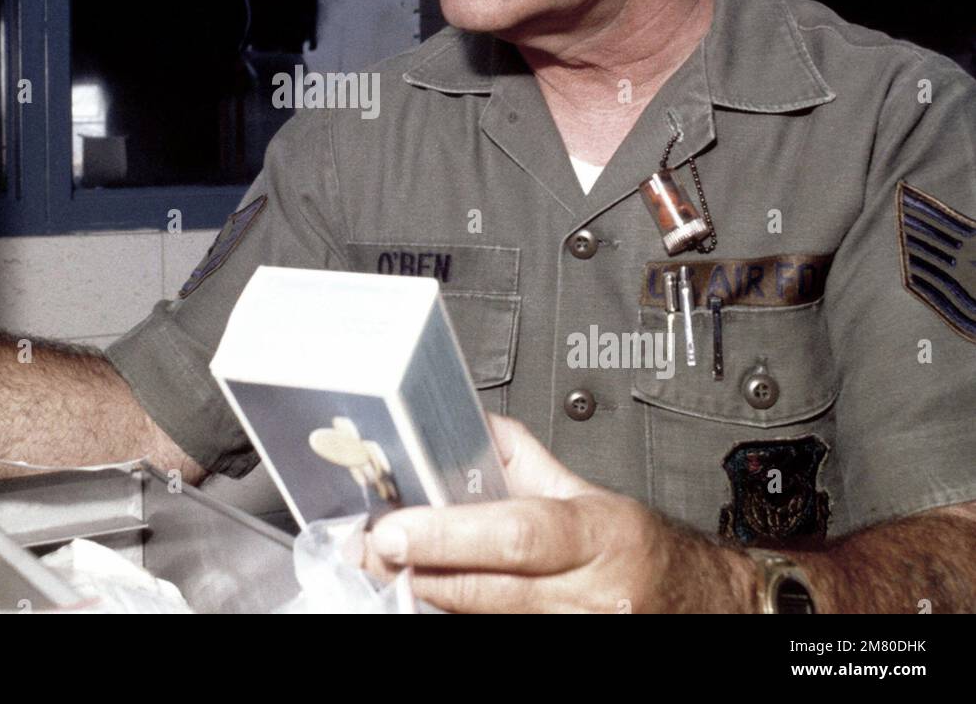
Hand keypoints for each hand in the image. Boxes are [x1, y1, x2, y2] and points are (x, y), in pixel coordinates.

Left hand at [362, 414, 752, 612]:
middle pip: (489, 588)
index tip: (395, 529)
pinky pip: (504, 636)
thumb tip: (464, 422)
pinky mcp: (570, 654)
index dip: (449, 535)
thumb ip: (521, 457)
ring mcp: (581, 633)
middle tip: (371, 551)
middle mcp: (590, 594)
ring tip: (392, 572)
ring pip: (488, 620)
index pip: (516, 535)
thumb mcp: (588, 491)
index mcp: (596, 534)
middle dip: (421, 570)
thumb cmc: (640, 546)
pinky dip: (464, 618)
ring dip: (434, 597)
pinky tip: (436, 597)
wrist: (705, 604)